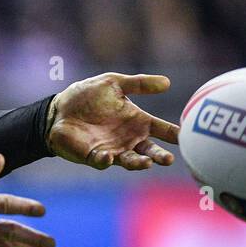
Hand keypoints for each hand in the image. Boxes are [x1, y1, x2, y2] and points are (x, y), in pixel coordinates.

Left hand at [47, 73, 179, 169]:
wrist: (58, 109)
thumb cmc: (87, 96)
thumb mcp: (114, 83)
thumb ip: (139, 84)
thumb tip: (167, 82)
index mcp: (137, 121)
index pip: (161, 129)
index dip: (175, 133)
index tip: (187, 136)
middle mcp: (129, 139)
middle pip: (150, 151)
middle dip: (160, 156)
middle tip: (169, 159)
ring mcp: (113, 149)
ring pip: (130, 161)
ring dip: (139, 163)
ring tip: (148, 163)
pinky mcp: (93, 156)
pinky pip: (102, 161)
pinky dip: (106, 160)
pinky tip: (108, 156)